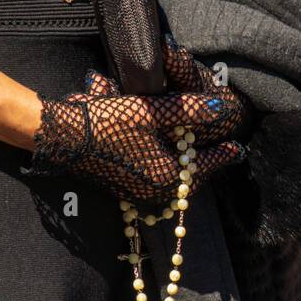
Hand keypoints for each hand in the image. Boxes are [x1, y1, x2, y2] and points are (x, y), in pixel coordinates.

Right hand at [32, 38, 247, 205]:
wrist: (62, 136)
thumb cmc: (108, 122)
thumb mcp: (153, 111)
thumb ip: (191, 110)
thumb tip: (222, 108)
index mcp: (167, 177)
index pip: (206, 165)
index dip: (223, 153)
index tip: (238, 146)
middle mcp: (155, 192)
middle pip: (191, 175)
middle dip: (204, 159)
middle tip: (222, 149)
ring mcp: (139, 193)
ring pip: (173, 177)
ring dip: (184, 161)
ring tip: (198, 148)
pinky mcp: (125, 187)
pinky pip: (156, 177)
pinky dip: (165, 163)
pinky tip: (167, 149)